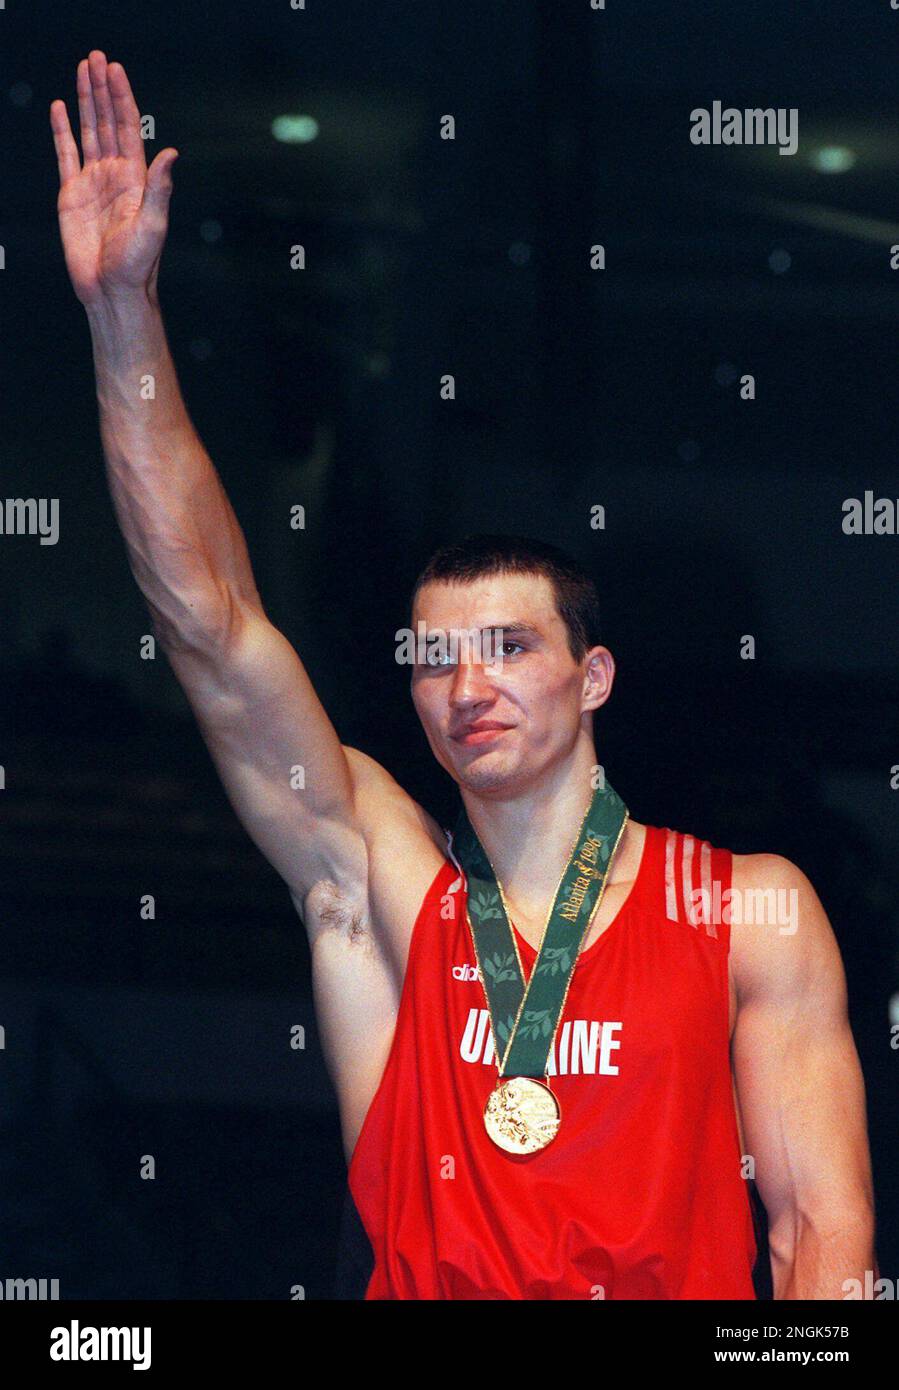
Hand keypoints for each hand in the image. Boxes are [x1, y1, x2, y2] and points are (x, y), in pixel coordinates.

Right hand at [50, 50, 178, 306]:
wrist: (111, 290)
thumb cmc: (137, 265)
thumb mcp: (153, 225)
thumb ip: (160, 189)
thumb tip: (171, 154)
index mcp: (136, 179)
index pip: (128, 128)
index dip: (122, 98)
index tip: (116, 70)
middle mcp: (115, 175)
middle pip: (107, 122)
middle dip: (103, 90)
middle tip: (97, 58)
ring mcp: (93, 183)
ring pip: (88, 132)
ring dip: (86, 101)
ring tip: (82, 71)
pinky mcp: (72, 195)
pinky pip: (66, 155)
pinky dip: (62, 131)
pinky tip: (62, 110)